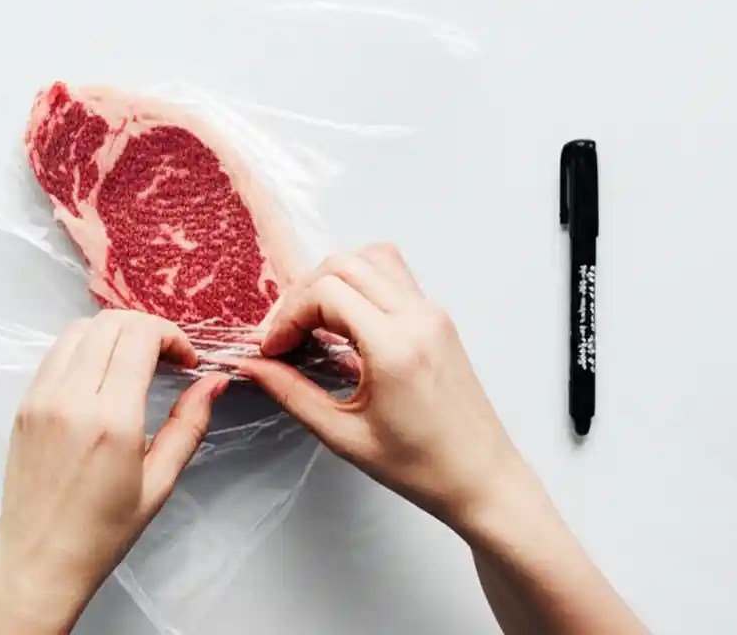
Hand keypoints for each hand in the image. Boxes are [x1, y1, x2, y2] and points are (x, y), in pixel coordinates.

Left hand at [0, 311, 228, 634]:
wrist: (39, 559)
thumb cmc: (103, 532)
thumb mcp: (159, 482)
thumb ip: (190, 424)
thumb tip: (214, 381)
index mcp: (110, 420)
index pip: (139, 337)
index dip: (171, 336)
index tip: (186, 362)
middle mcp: (70, 399)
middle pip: (111, 322)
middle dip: (147, 328)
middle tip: (167, 358)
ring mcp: (41, 398)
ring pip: (80, 328)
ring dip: (114, 332)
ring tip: (135, 362)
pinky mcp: (24, 404)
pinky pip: (56, 352)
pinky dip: (85, 347)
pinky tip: (102, 375)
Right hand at [240, 243, 524, 529]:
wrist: (483, 479)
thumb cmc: (423, 467)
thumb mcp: (344, 436)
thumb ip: (292, 393)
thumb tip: (253, 366)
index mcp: (397, 347)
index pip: (326, 292)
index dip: (288, 315)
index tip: (273, 349)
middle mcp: (419, 319)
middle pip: (345, 264)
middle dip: (303, 293)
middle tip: (285, 335)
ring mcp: (433, 314)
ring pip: (371, 258)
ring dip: (332, 280)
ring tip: (313, 323)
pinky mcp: (437, 319)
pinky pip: (392, 277)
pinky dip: (359, 285)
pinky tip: (344, 325)